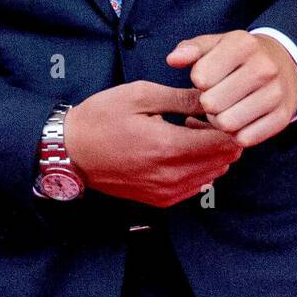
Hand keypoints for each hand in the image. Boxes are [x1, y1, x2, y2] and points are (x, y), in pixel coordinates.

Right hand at [63, 81, 243, 207]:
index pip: (225, 141)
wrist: (71, 152)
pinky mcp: (161, 200)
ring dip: (210, 152)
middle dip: (221, 136)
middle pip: (224, 159)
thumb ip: (182, 98)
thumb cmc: (101, 118)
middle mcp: (172, 175)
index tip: (211, 108)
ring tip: (186, 131)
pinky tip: (176, 150)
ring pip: (214, 173)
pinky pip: (197, 186)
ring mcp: (167, 192)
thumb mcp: (140, 95)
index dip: (226, 121)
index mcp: (168, 146)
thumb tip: (213, 98)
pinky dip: (198, 167)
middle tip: (198, 116)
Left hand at [166, 30, 296, 146]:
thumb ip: (190, 49)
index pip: (200, 77)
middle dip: (207, 103)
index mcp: (243, 44)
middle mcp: (264, 68)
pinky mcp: (282, 118)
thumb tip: (172, 60)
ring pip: (227, 124)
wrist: (284, 65)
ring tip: (226, 109)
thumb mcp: (216, 45)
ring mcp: (276, 94)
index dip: (198, 80)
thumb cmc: (239, 56)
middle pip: (212, 103)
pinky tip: (239, 120)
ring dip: (219, 121)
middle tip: (215, 97)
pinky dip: (236, 134)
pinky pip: (245, 139)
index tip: (209, 77)